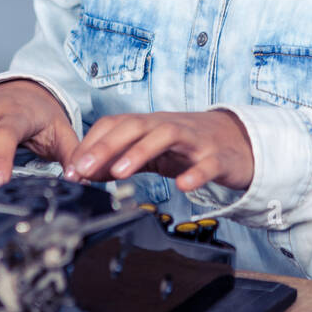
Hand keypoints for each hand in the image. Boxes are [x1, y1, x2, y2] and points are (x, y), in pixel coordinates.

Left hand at [65, 110, 253, 193]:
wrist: (239, 141)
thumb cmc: (190, 145)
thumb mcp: (153, 149)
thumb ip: (122, 158)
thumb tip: (86, 172)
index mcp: (151, 125)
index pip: (115, 124)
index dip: (91, 144)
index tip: (72, 169)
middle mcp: (170, 127)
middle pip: (134, 126)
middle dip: (105, 146)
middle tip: (82, 169)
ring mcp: (196, 140)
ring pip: (166, 136)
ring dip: (139, 152)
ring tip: (119, 173)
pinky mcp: (219, 157)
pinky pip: (207, 164)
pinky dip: (195, 174)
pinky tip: (183, 186)